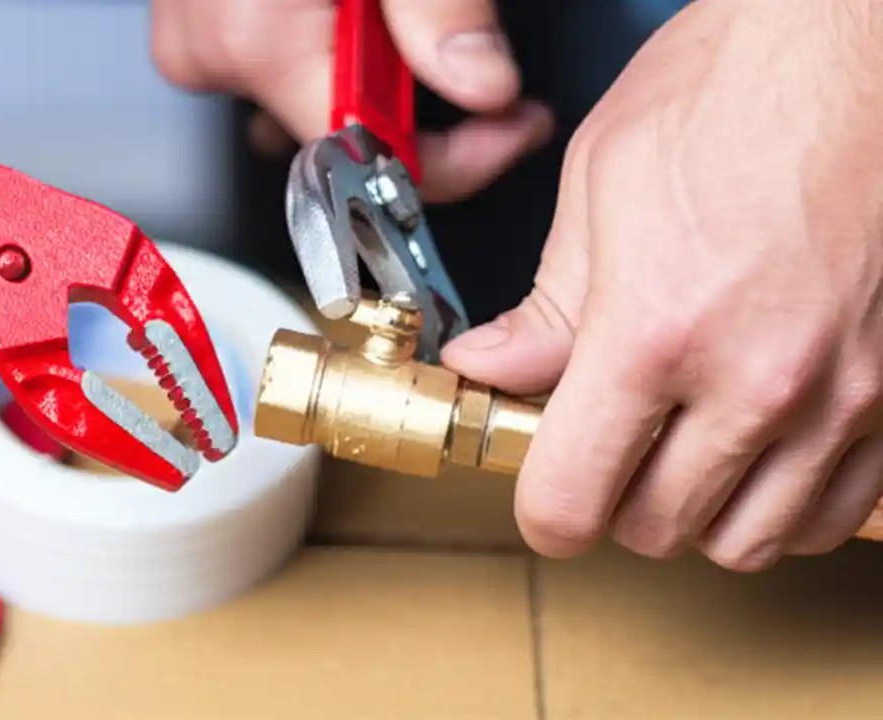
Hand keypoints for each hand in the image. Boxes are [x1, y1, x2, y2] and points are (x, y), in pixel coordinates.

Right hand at [150, 0, 552, 202]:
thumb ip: (440, 9)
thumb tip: (480, 82)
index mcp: (254, 38)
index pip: (366, 156)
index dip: (454, 159)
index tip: (508, 129)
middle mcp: (211, 52)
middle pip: (340, 127)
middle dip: (413, 99)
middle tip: (465, 50)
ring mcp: (196, 36)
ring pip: (309, 92)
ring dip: (368, 65)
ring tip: (386, 3)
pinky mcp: (197, 17)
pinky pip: (273, 56)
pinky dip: (324, 38)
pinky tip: (343, 1)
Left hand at [443, 0, 882, 570]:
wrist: (858, 44)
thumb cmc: (736, 89)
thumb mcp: (600, 188)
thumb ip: (547, 309)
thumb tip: (491, 369)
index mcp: (658, 330)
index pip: (573, 498)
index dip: (544, 510)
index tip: (544, 496)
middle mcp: (758, 380)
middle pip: (656, 527)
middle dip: (615, 499)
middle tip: (609, 444)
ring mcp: (846, 395)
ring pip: (751, 538)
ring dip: (701, 509)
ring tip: (682, 444)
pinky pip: (837, 510)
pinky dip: (786, 499)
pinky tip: (758, 443)